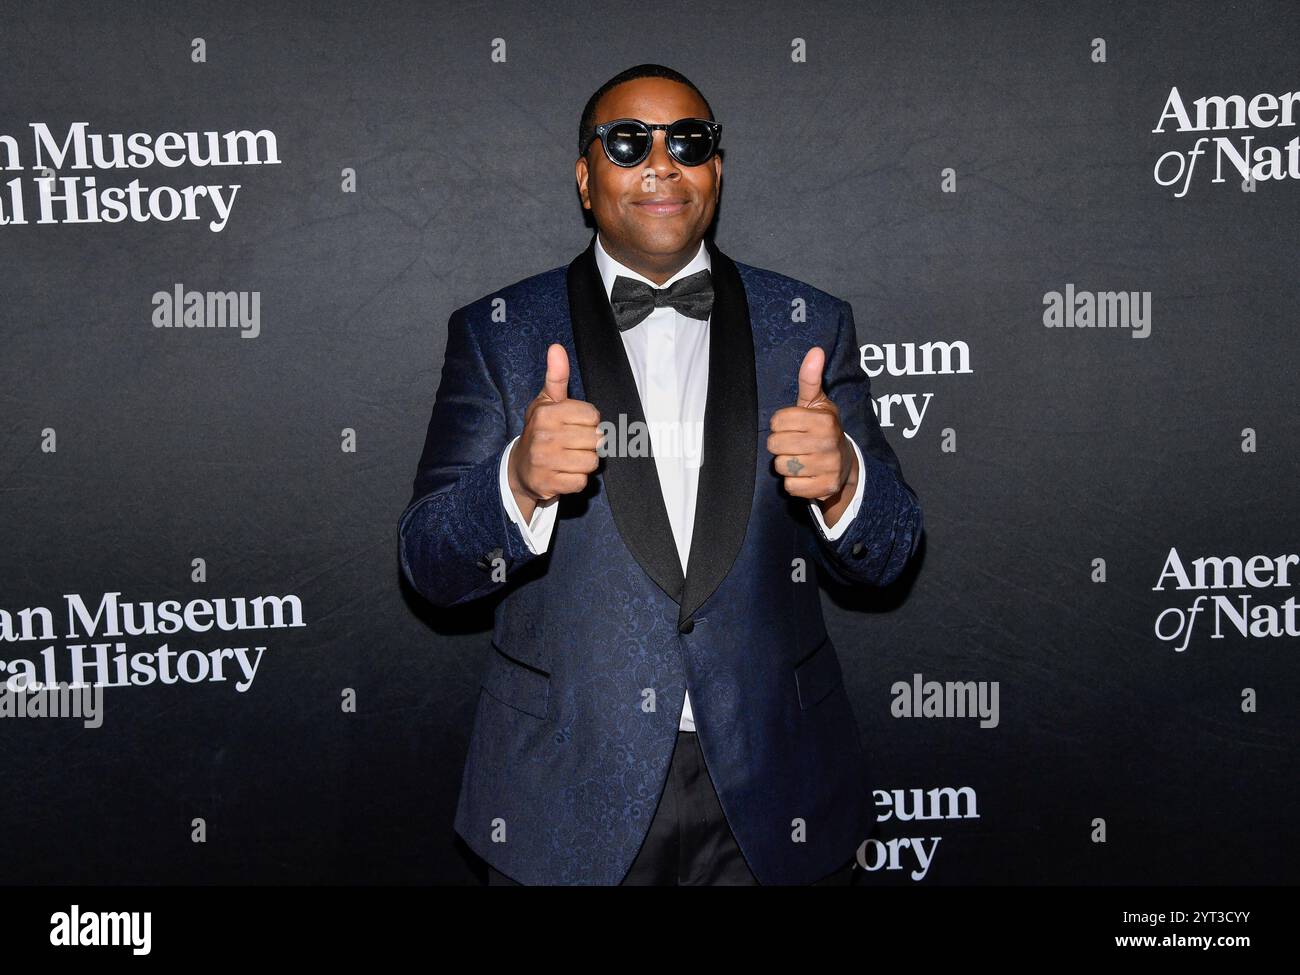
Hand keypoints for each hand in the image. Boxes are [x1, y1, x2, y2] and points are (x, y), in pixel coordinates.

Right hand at [508, 343, 602, 520]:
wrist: (520, 468)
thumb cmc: (541, 430)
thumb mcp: (547, 401)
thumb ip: (557, 376)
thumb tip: (556, 347)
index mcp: (548, 413)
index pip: (593, 416)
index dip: (588, 421)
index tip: (573, 424)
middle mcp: (545, 436)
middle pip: (596, 439)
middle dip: (589, 443)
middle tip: (572, 443)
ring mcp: (546, 461)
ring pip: (591, 462)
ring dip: (584, 462)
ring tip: (568, 458)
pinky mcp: (549, 483)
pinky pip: (581, 482)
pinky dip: (576, 480)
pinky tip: (564, 472)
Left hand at [767, 346, 856, 513]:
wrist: (845, 464)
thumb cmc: (823, 429)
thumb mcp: (817, 403)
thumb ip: (810, 378)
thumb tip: (815, 350)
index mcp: (824, 420)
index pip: (778, 421)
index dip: (781, 424)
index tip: (794, 426)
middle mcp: (827, 442)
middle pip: (775, 444)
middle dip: (781, 445)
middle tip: (796, 444)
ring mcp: (827, 467)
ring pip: (781, 466)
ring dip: (787, 464)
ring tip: (801, 458)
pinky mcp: (824, 487)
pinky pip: (790, 486)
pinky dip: (794, 482)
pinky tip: (805, 474)